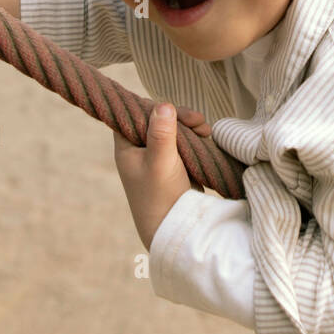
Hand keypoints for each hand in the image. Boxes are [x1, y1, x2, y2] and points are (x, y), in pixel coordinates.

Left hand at [113, 103, 207, 251]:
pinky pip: (183, 143)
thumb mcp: (160, 162)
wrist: (174, 229)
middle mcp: (140, 150)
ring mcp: (157, 157)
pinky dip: (195, 138)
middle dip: (179, 117)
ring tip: (205, 131)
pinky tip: (207, 139)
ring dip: (190, 127)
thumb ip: (161, 133)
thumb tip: (163, 104)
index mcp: (127, 147)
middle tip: (198, 121)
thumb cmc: (160, 197)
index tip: (172, 108)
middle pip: (157, 120)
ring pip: (173, 130)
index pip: (133, 114)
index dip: (151, 107)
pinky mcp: (174, 165)